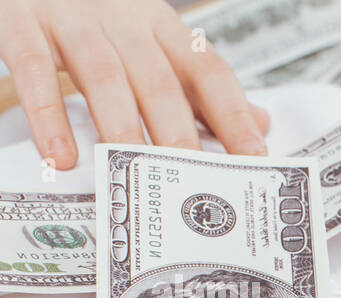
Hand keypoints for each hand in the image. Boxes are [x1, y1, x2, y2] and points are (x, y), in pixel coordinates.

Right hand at [0, 0, 269, 169]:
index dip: (234, 114)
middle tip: (190, 180)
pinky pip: (33, 68)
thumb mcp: (152, 44)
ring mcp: (70, 19)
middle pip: (158, 80)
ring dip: (117, 127)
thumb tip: (261, 125)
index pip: (208, 71)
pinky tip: (60, 157)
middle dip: (178, 133)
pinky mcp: (19, 22)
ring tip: (125, 172)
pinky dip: (47, 114)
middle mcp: (123, 18)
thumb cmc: (97, 20)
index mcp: (162, 26)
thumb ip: (200, 88)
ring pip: (102, 75)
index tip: (255, 158)